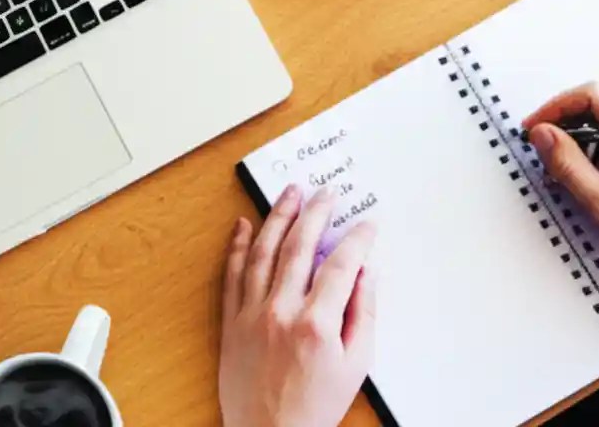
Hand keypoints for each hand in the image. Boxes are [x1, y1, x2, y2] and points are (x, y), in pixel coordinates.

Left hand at [219, 185, 377, 426]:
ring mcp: (252, 315)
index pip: (340, 265)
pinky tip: (244, 225)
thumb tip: (365, 274)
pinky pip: (232, 276)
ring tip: (290, 193)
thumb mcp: (356, 364)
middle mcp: (281, 312)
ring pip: (263, 252)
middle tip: (326, 193)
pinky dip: (237, 247)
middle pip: (299, 247)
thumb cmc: (315, 407)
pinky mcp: (231, 324)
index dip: (357, 239)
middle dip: (316, 213)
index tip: (367, 225)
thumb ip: (363, 314)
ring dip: (277, 217)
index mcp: (317, 324)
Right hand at [522, 82, 598, 277]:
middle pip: (595, 103)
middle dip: (564, 126)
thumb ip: (568, 165)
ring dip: (578, 140)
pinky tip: (589, 175)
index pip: (592, 94)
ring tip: (568, 173)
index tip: (536, 127)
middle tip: (546, 154)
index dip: (556, 107)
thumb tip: (542, 134)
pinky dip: (593, 148)